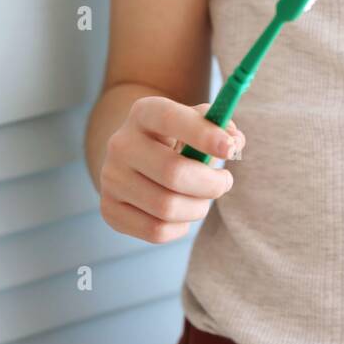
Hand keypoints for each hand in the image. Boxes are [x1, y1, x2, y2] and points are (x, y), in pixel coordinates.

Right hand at [99, 97, 244, 243]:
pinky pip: (156, 231)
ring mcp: (110, 178)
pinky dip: (180, 227)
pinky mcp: (109, 209)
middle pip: (173, 173)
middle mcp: (121, 143)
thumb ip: (220, 125)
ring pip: (166, 208)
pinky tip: (182, 213)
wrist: (136, 158)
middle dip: (210, 184)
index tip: (230, 150)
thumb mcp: (196, 121)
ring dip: (198, 208)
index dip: (204, 135)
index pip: (172, 119)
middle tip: (224, 182)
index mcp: (145, 112)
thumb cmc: (177, 138)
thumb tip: (234, 142)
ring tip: (203, 198)